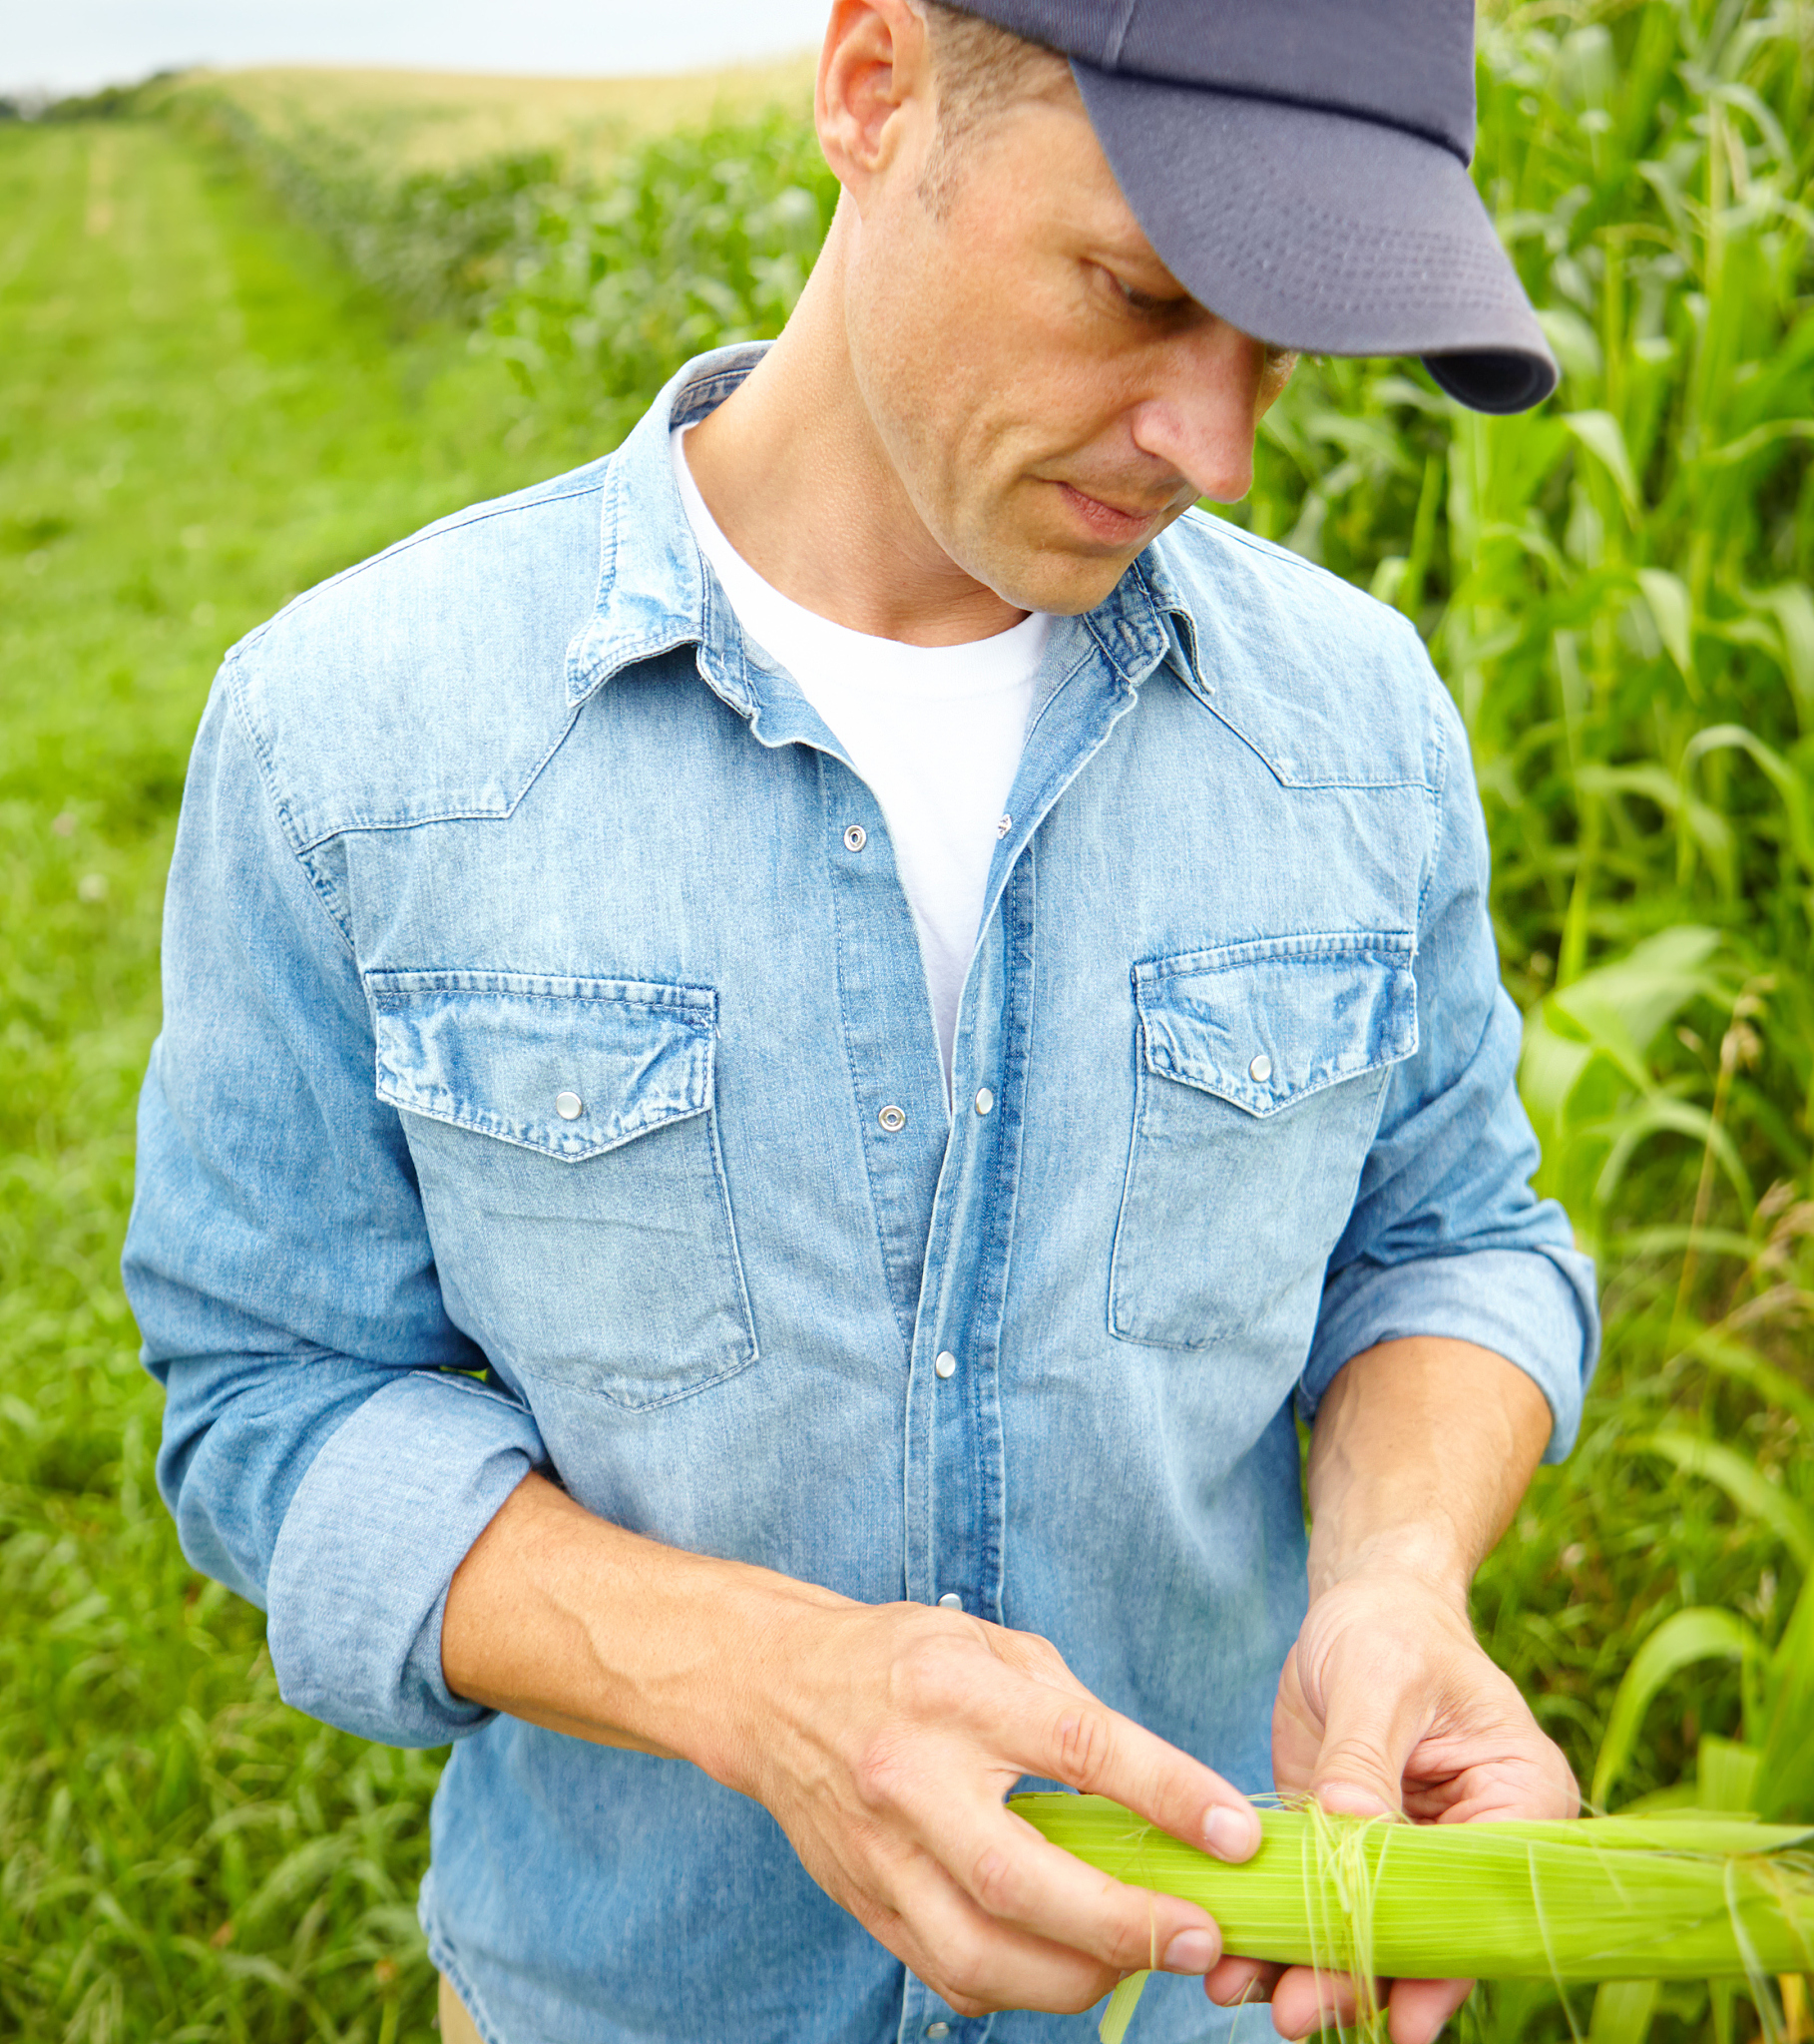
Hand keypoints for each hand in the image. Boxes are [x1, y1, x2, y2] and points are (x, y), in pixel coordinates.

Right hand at [722, 1595, 1263, 2017]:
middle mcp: (908, 1777)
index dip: (1165, 1792)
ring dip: (1077, 1974)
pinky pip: (950, 1975)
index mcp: (954, 1692)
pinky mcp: (864, 1903)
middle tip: (1203, 1935)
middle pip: (1019, 1878)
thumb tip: (1163, 1792)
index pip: (1074, 1747)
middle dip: (1123, 1922)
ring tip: (1142, 1958)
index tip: (1235, 1832)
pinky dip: (1020, 1986)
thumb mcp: (993, 1648)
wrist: (774, 1690)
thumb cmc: (901, 1662)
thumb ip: (1071, 1712)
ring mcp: (878, 1852)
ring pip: (979, 1953)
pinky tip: (1066, 1966)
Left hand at [1202, 1566, 1577, 2043]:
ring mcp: (1410, 1853)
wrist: (1361, 1605)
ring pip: (1368, 1933)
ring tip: (1244, 1993)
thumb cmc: (1390, 1628)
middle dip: (1359, 1979)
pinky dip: (1281, 1932)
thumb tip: (1347, 1831)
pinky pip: (1323, 1904)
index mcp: (1519, 1799)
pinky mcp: (1351, 1849)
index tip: (1397, 2015)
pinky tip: (1236, 1961)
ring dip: (1310, 1971)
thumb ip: (1365, 1758)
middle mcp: (1475, 1842)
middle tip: (1294, 2016)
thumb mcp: (1380, 1676)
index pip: (1482, 1896)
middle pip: (1424, 1932)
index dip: (1438, 1959)